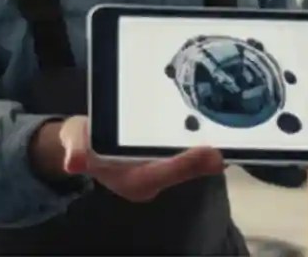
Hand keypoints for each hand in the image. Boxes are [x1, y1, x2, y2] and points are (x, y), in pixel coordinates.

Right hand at [43, 116, 225, 201]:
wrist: (82, 144)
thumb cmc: (80, 142)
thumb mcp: (75, 144)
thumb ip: (76, 152)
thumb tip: (73, 161)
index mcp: (130, 181)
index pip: (159, 174)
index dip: (184, 165)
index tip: (210, 156)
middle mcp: (149, 179)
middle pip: (179, 171)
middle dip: (202, 160)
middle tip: (229, 146)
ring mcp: (158, 169)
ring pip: (186, 163)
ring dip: (206, 150)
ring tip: (233, 133)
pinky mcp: (165, 157)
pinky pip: (185, 152)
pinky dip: (201, 142)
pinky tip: (219, 126)